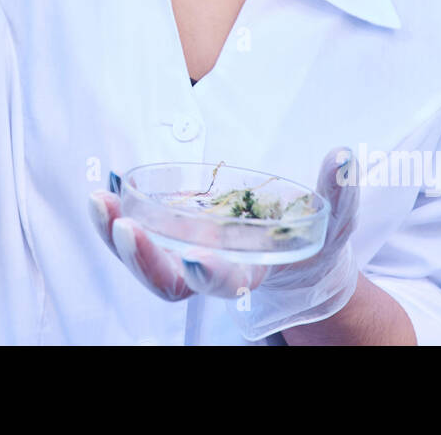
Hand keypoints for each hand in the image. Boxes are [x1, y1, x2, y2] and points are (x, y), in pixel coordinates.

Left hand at [89, 148, 360, 339]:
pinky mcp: (169, 238)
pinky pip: (136, 235)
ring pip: (143, 261)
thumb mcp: (336, 220)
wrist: (295, 255)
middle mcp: (210, 273)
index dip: (208, 273)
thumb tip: (342, 156)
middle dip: (142, 258)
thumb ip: (340, 193)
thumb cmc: (315, 240)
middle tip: (123, 225)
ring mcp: (185, 257)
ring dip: (114, 236)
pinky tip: (100, 195)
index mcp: (251, 274)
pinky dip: (115, 219)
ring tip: (98, 201)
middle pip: (168, 283)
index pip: (225, 283)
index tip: (195, 257)